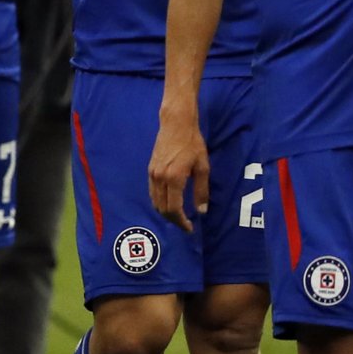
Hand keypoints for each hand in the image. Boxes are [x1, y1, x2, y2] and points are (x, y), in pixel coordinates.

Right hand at [149, 110, 209, 227]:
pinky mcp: (150, 170)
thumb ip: (201, 190)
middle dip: (173, 219)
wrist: (176, 125)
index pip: (173, 208)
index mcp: (174, 179)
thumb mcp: (203, 167)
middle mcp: (159, 178)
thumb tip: (202, 211)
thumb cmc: (193, 144)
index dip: (181, 221)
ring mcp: (152, 174)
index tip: (190, 228)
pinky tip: (169, 202)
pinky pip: (153, 192)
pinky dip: (160, 202)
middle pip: (162, 208)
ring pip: (155, 201)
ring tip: (178, 216)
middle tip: (185, 224)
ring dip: (165, 212)